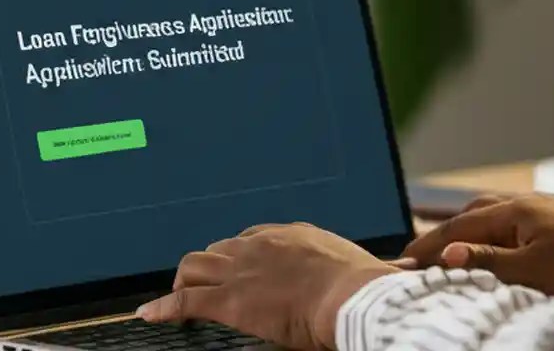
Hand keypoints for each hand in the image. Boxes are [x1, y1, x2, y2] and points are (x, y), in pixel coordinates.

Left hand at [137, 223, 398, 349]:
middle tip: (209, 286)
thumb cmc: (366, 290)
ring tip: (177, 297)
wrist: (352, 298)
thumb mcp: (369, 271)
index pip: (255, 238)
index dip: (243, 255)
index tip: (243, 268)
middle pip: (220, 249)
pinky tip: (150, 316)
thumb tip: (404, 272)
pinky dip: (164, 309)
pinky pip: (185, 302)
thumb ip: (374, 270)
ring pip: (194, 266)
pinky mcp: (229, 301)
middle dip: (212, 267)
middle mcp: (262, 245)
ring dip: (183, 282)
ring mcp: (243, 271)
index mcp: (294, 236)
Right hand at [399, 194, 553, 295]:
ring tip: (451, 248)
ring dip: (469, 228)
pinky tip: (499, 242)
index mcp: (515, 209)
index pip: (458, 226)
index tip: (401, 261)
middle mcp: (528, 202)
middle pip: (473, 212)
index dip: (427, 244)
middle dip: (444, 231)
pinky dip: (493, 230)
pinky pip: (515, 219)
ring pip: (495, 213)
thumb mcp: (533, 270)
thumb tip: (446, 251)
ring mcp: (546, 208)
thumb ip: (488, 260)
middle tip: (419, 254)